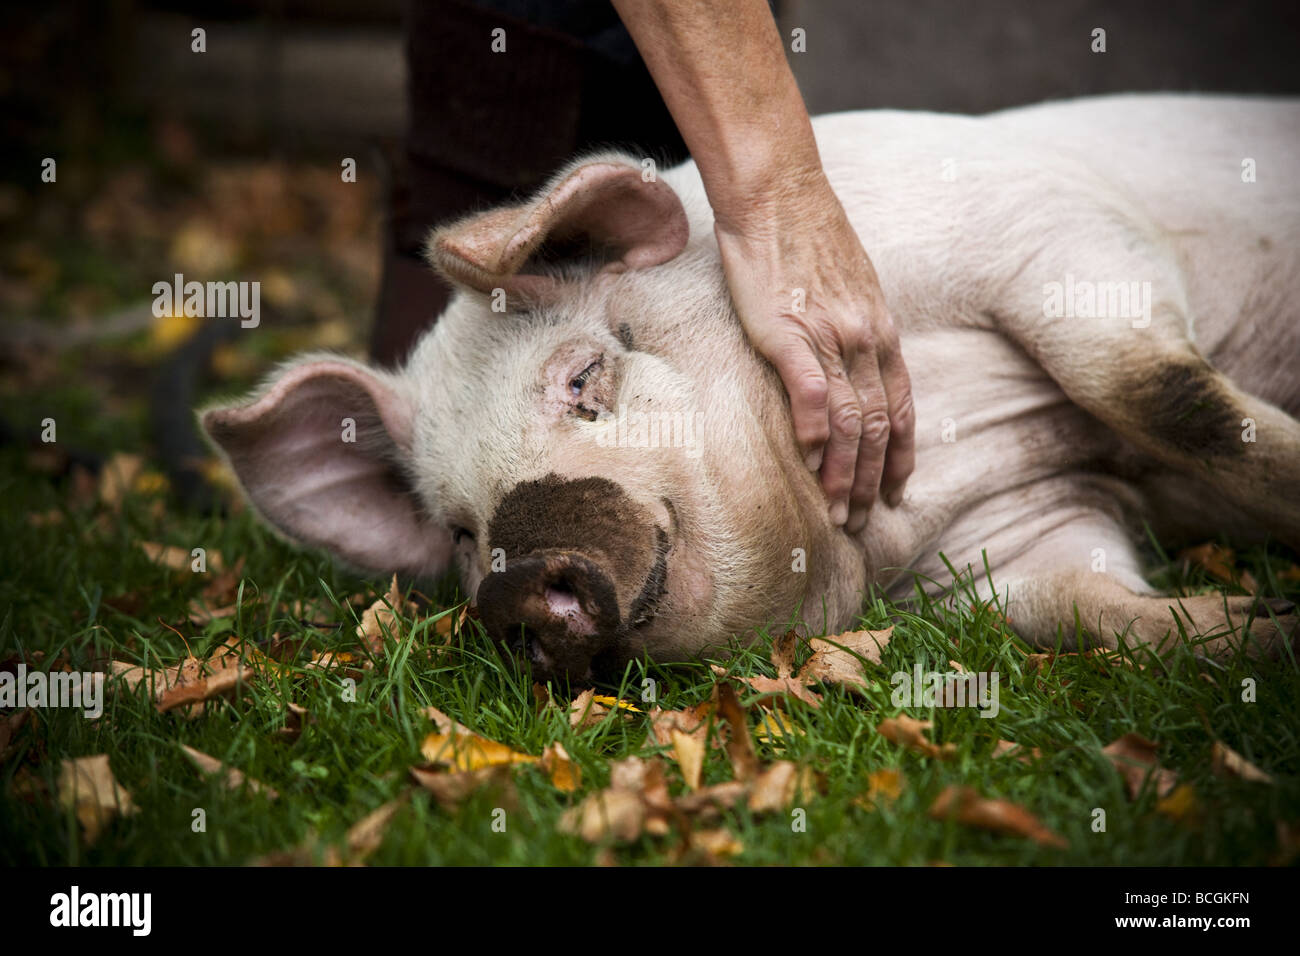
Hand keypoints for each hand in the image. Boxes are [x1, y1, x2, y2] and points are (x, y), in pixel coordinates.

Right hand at [714, 169, 914, 531]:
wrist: (776, 192)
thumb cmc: (803, 235)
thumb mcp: (847, 285)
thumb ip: (853, 329)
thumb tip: (848, 364)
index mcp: (881, 330)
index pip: (902, 406)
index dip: (901, 455)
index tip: (895, 492)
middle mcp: (867, 338)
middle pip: (880, 425)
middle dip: (871, 480)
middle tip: (859, 520)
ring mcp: (832, 336)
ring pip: (852, 420)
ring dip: (845, 473)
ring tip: (836, 510)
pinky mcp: (790, 331)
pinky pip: (813, 392)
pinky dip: (816, 432)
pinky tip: (811, 460)